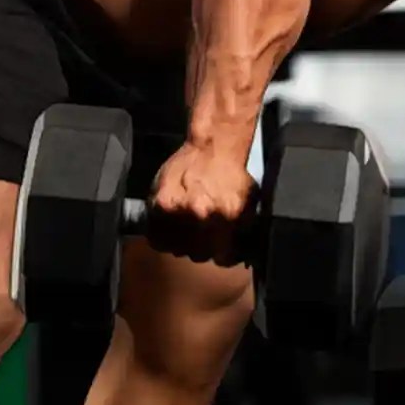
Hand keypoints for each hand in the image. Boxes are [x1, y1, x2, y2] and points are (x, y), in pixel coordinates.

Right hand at [147, 143, 257, 265]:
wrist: (212, 146)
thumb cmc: (230, 173)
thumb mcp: (247, 203)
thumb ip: (240, 229)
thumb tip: (236, 250)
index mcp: (229, 217)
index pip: (223, 259)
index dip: (221, 255)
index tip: (219, 251)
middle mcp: (204, 216)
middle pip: (199, 255)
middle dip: (201, 248)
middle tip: (202, 236)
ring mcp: (180, 211)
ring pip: (177, 248)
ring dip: (181, 243)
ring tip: (186, 229)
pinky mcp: (162, 205)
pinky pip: (157, 236)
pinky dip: (161, 236)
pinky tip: (169, 228)